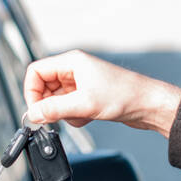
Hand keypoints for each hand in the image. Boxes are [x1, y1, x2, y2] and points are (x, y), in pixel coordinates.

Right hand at [23, 49, 180, 137]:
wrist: (149, 106)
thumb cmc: (125, 96)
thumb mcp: (84, 104)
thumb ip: (54, 109)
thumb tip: (32, 114)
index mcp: (72, 62)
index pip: (36, 72)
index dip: (31, 92)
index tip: (35, 110)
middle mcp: (74, 70)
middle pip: (44, 87)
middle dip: (49, 105)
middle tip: (56, 118)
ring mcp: (81, 84)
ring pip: (56, 100)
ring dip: (64, 113)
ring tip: (81, 115)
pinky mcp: (88, 97)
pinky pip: (69, 108)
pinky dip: (74, 116)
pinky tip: (89, 117)